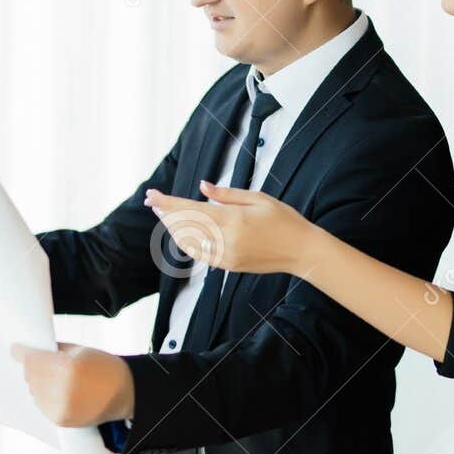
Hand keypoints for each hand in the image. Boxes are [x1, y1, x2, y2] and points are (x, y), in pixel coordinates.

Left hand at [9, 342, 134, 426]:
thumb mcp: (80, 350)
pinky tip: (59, 390)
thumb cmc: (104, 367)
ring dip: (39, 382)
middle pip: (31, 375)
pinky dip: (45, 396)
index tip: (15, 349)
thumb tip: (30, 350)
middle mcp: (63, 391)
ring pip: (34, 390)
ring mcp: (60, 408)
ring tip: (57, 378)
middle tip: (44, 362)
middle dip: (34, 366)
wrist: (125, 394)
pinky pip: (41, 404)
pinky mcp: (60, 421)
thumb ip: (54, 350)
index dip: (22, 352)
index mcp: (69, 369)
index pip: (34, 360)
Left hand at [143, 182, 314, 274]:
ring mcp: (227, 256)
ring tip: (165, 216)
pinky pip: (201, 256)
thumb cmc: (283, 219)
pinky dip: (187, 245)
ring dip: (174, 230)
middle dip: (167, 214)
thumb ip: (227, 194)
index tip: (152, 196)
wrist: (301, 251)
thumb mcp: (258, 198)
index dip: (169, 203)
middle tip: (154, 203)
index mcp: (234, 220)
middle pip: (186, 227)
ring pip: (189, 244)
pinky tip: (181, 235)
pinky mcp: (229, 266)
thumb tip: (202, 187)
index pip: (191, 210)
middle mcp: (227, 240)